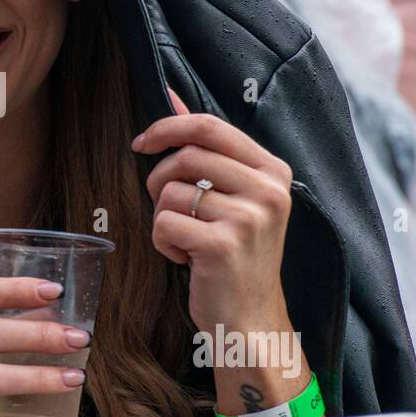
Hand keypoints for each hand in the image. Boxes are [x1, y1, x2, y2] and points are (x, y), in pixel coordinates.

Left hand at [133, 88, 293, 331]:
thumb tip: (170, 96)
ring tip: (184, 238)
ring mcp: (248, 218)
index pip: (210, 126)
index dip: (167, 127)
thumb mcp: (232, 197)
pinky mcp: (223, 246)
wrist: (250, 320)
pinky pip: (164, 223)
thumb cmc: (235, 256)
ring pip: (170, 191)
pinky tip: (186, 258)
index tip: (142, 142)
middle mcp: (268, 191)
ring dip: (161, 216)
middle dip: (159, 179)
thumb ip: (206, 148)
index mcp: (273, 171)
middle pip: (186, 156)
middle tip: (166, 206)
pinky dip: (162, 242)